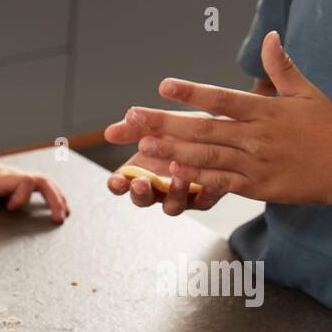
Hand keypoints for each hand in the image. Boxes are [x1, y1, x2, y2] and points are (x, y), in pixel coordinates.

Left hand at [0, 152, 69, 222]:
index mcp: (2, 178)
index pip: (25, 180)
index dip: (22, 196)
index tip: (10, 208)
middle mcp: (14, 175)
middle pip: (42, 180)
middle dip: (54, 199)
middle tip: (59, 218)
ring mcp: (18, 177)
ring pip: (45, 182)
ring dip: (57, 197)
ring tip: (65, 215)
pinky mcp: (19, 182)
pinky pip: (41, 186)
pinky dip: (53, 195)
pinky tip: (58, 207)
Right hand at [104, 115, 227, 214]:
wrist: (222, 134)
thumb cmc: (185, 131)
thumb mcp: (158, 125)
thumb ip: (135, 129)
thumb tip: (110, 132)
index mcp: (141, 173)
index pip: (121, 185)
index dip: (117, 185)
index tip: (116, 180)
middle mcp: (158, 189)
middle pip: (143, 200)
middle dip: (140, 193)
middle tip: (140, 182)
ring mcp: (181, 197)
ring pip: (172, 206)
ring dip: (174, 192)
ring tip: (178, 177)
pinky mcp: (206, 198)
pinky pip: (204, 200)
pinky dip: (206, 192)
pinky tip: (209, 181)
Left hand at [110, 32, 331, 207]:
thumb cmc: (325, 127)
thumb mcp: (306, 92)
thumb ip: (281, 68)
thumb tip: (271, 37)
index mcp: (265, 110)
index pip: (222, 98)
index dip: (192, 91)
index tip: (164, 85)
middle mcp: (256, 135)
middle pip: (204, 127)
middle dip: (166, 123)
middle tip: (134, 118)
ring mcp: (255, 162)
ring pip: (207, 156)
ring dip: (173, 152)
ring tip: (143, 147)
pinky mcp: (257, 186)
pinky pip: (222, 182)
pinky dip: (198, 179)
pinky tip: (174, 175)